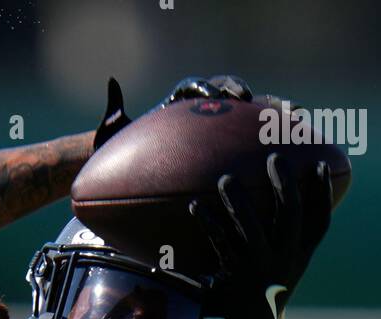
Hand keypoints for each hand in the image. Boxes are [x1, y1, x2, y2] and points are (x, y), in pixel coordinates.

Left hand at [93, 73, 253, 153]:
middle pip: (218, 91)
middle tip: (243, 98)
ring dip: (249, 111)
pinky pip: (237, 135)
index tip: (213, 96)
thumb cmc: (120, 154)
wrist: (130, 176)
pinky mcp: (217, 144)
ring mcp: (207, 126)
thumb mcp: (114, 129)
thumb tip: (112, 82)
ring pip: (232, 112)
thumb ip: (114, 107)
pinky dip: (252, 134)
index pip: (192, 88)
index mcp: (173, 103)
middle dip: (233, 90)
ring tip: (265, 114)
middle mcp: (192, 111)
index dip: (205, 88)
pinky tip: (268, 139)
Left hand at [190, 154, 332, 318]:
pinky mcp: (234, 275)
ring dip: (238, 200)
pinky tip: (197, 206)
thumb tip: (284, 202)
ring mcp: (258, 268)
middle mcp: (283, 262)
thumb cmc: (263, 295)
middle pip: (290, 215)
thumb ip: (287, 241)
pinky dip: (209, 223)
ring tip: (226, 179)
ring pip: (251, 226)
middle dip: (284, 184)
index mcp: (300, 259)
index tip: (320, 164)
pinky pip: (221, 243)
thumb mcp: (284, 271)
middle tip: (275, 157)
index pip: (320, 223)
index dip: (322, 193)